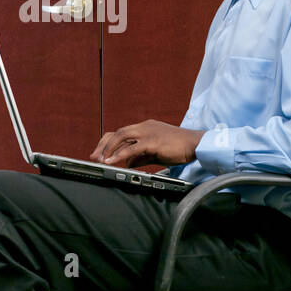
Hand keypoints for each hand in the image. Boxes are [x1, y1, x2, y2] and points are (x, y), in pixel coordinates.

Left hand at [89, 121, 203, 168]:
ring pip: (122, 136)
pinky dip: (119, 154)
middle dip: (104, 145)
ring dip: (109, 149)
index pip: (122, 132)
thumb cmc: (179, 148)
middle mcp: (145, 127)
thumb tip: (128, 163)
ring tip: (100, 160)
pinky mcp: (153, 141)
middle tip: (94, 157)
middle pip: (118, 133)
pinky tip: (112, 162)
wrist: (196, 144)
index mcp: (145, 127)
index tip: (100, 152)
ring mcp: (148, 132)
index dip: (109, 142)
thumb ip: (141, 157)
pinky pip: (132, 148)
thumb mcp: (156, 153)